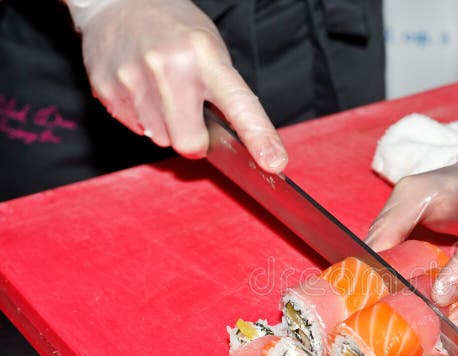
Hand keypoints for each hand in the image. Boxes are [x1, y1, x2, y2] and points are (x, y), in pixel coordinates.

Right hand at [70, 0, 286, 170]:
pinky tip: (140, 88)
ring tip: (160, 90)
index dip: (259, 137)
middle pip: (190, 143)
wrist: (117, 1)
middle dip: (195, 140)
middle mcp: (169, 67)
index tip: (274, 162)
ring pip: (161, 140)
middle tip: (190, 114)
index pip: (239, 104)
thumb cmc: (174, 29)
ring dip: (167, 126)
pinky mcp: (107, 90)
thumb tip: (241, 143)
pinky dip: (143, 118)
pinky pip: (137, 129)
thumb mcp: (210, 49)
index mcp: (204, 56)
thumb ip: (224, 93)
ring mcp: (133, 80)